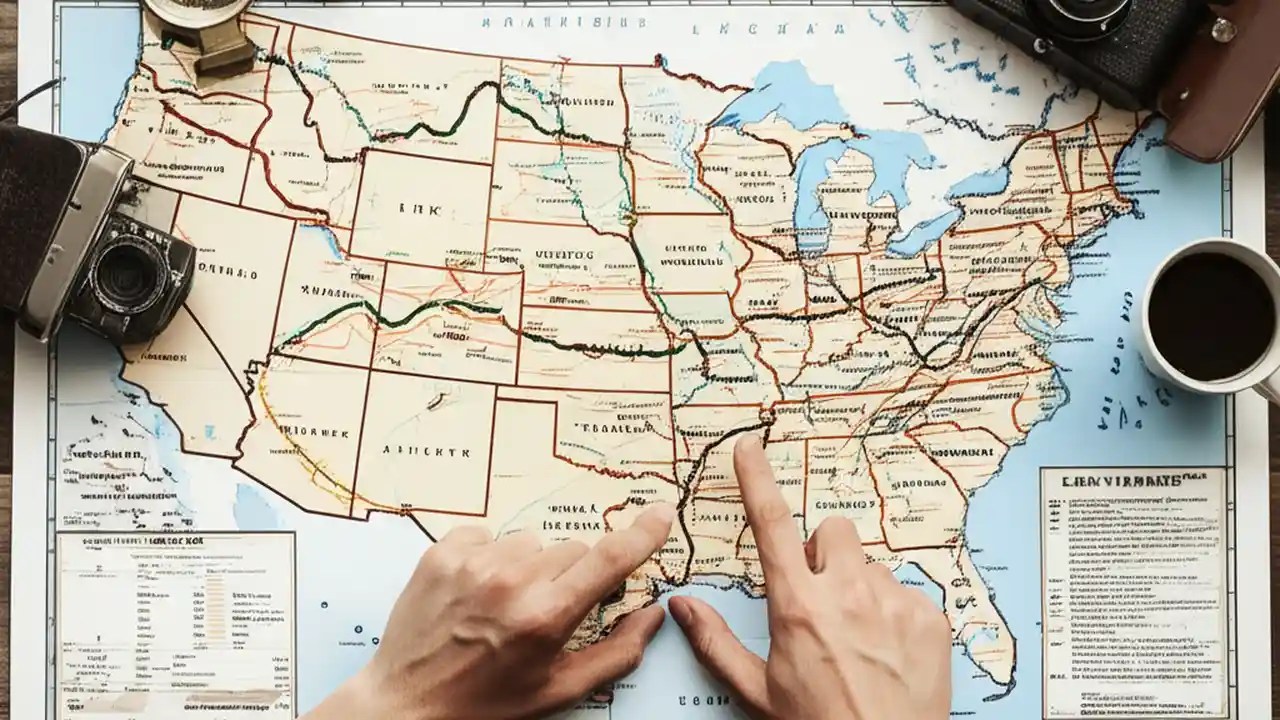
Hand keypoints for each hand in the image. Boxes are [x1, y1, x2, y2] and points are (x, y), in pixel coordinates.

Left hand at [304, 502, 676, 719]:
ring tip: (502, 605)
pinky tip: (476, 591)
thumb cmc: (487, 704)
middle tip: (545, 611)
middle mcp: (513, 582)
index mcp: (547, 617)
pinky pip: (487, 534)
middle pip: (572, 550)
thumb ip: (617, 653)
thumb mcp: (559, 691)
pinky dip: (489, 556)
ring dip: (528, 566)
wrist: (407, 705)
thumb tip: (653, 616)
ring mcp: (474, 563)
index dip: (642, 534)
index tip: (661, 513)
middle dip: (570, 575)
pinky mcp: (443, 552)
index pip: (610, 559)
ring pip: (531, 541)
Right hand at [669, 434, 951, 719]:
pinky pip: (906, 591)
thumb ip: (716, 643)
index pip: (772, 525)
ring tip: (859, 639)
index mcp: (798, 608)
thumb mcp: (758, 693)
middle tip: (821, 598)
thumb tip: (680, 605)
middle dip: (824, 554)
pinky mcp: (929, 616)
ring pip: (870, 565)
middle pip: (833, 532)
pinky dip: (894, 613)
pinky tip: (888, 651)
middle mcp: (847, 594)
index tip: (748, 447)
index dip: (756, 480)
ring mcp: (893, 602)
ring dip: (860, 588)